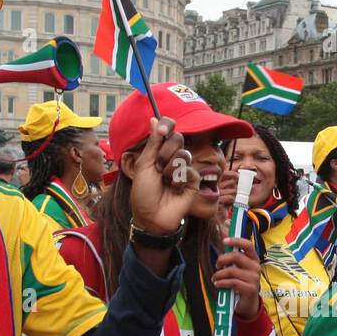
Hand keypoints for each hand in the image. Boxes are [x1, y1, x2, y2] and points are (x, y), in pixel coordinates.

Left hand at [127, 116, 198, 234]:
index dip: (168, 125)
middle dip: (165, 153)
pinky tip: (175, 190)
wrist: (151, 215)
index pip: (169, 129)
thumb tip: (154, 119)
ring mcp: (184, 168)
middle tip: (158, 168)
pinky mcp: (193, 181)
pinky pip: (190, 171)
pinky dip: (179, 181)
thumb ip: (152, 142)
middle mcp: (173, 157)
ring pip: (184, 155)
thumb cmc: (143, 192)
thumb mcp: (144, 164)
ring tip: (165, 182)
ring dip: (170, 170)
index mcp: (160, 151)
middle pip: (178, 139)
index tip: (163, 130)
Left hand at [212, 235, 260, 318]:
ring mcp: (254, 278)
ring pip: (232, 271)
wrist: (248, 303)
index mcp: (253, 259)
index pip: (248, 245)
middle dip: (222, 259)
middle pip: (236, 256)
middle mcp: (256, 267)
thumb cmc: (240, 283)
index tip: (224, 241)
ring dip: (219, 274)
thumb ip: (231, 255)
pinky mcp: (250, 289)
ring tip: (215, 279)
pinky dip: (222, 283)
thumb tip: (222, 235)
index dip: (236, 241)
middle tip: (217, 265)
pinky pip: (232, 282)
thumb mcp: (237, 268)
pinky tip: (218, 284)